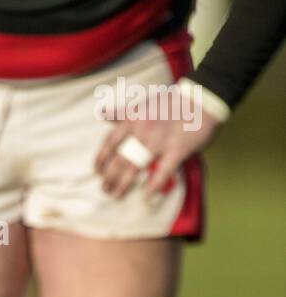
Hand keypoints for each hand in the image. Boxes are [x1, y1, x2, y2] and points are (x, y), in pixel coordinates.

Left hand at [96, 107, 222, 200]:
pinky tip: (145, 198)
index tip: (96, 171)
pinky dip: (153, 187)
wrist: (201, 98)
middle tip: (104, 189)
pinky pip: (162, 173)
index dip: (100, 159)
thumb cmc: (171, 102)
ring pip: (135, 168)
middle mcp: (142, 131)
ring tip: (116, 195)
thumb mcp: (143, 104)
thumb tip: (102, 113)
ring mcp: (159, 142)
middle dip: (109, 177)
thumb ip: (123, 113)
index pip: (110, 142)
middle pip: (119, 160)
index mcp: (133, 119)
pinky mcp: (176, 151)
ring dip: (123, 185)